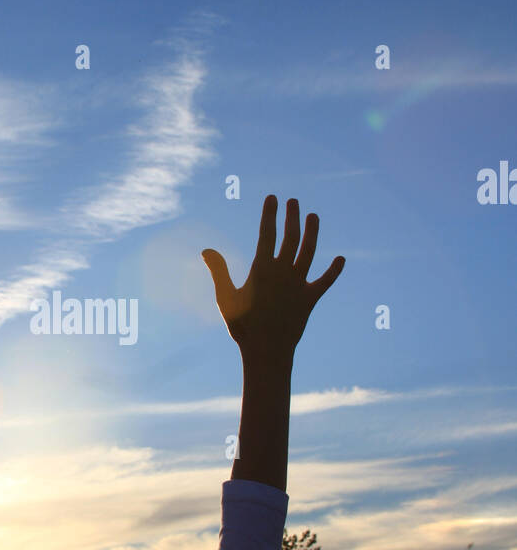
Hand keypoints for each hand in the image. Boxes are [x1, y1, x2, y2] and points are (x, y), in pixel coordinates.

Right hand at [202, 195, 344, 359]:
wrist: (266, 351)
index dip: (270, 214)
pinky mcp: (310, 299)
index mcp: (262, 269)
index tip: (273, 198)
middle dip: (292, 217)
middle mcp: (284, 272)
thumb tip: (206, 250)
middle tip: (293, 201)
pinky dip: (334, 270)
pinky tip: (341, 259)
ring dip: (313, 232)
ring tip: (313, 216)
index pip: (267, 234)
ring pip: (309, 252)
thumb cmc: (242, 326)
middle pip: (291, 237)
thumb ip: (219, 271)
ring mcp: (299, 285)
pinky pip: (325, 281)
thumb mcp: (225, 297)